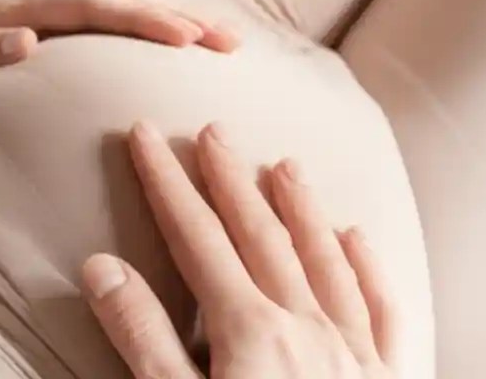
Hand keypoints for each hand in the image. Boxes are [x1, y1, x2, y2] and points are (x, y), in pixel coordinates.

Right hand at [0, 0, 235, 135]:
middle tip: (218, 41)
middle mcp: (14, 4)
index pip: (123, 9)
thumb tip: (144, 113)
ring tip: (168, 34)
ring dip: (109, 15)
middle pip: (101, 1)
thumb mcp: (24, 85)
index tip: (235, 46)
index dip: (177, 21)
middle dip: (164, 17)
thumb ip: (74, 84)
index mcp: (44, 13)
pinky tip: (26, 49)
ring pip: (45, 8)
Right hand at [81, 123, 396, 378]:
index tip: (146, 136)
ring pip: (326, 259)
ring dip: (301, 207)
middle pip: (262, 235)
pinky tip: (358, 237)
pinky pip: (381, 309)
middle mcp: (306, 328)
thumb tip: (104, 266)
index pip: (199, 238)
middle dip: (231, 180)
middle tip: (213, 131)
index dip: (169, 183)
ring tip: (284, 163)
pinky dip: (368, 267)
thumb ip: (144, 340)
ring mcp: (354, 353)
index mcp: (249, 332)